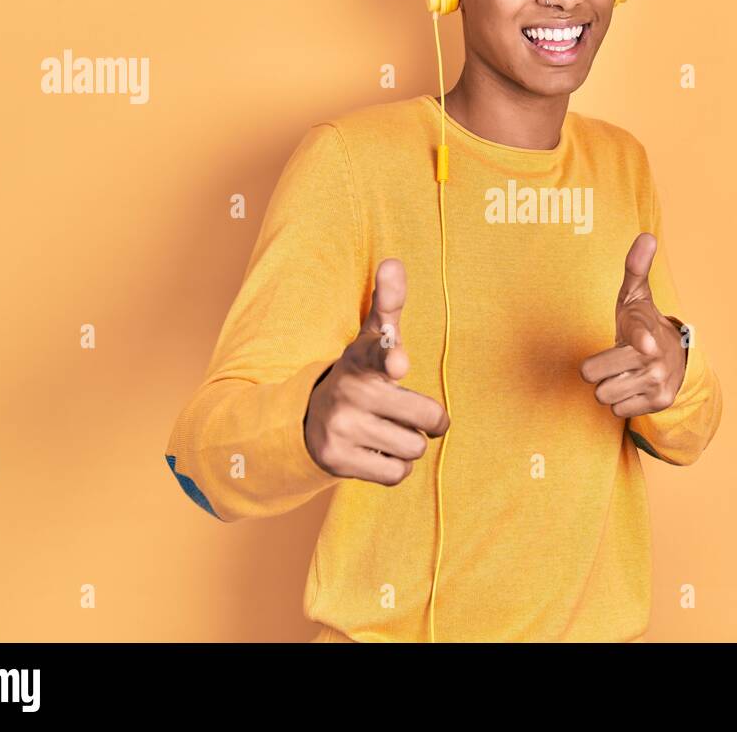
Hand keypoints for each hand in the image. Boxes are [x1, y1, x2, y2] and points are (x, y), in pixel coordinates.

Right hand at [305, 258, 448, 485]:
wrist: (309, 418)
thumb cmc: (361, 375)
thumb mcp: (373, 340)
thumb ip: (388, 303)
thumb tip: (394, 261)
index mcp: (362, 358)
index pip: (380, 352)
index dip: (392, 356)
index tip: (400, 362)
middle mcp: (350, 391)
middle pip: (428, 417)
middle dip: (427, 420)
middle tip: (405, 411)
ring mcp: (341, 427)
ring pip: (415, 448)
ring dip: (409, 444)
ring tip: (385, 430)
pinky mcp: (336, 461)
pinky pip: (397, 474)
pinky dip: (394, 468)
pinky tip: (374, 451)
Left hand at [579, 232, 686, 417]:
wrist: (674, 358)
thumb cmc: (642, 324)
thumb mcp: (635, 296)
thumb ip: (635, 268)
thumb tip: (647, 236)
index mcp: (645, 327)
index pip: (640, 334)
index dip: (640, 341)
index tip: (646, 346)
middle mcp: (654, 356)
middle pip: (593, 375)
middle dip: (596, 369)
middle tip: (612, 358)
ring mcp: (657, 381)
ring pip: (603, 396)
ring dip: (608, 386)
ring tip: (623, 373)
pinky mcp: (658, 403)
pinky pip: (617, 411)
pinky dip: (621, 402)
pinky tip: (633, 387)